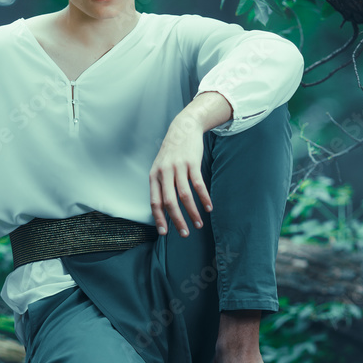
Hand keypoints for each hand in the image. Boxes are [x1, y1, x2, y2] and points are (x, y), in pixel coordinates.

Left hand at [149, 112, 211, 237]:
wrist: (183, 128)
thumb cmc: (171, 152)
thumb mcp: (160, 167)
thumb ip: (161, 185)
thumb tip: (163, 210)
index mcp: (154, 176)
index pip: (155, 202)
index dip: (159, 219)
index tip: (165, 233)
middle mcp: (164, 172)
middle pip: (169, 202)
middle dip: (177, 220)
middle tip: (184, 234)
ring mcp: (178, 167)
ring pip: (184, 195)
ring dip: (192, 212)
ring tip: (198, 224)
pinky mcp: (192, 163)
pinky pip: (198, 184)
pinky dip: (204, 198)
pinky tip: (208, 208)